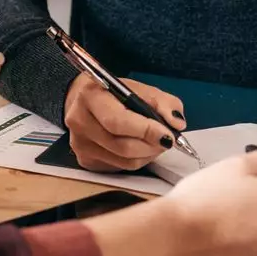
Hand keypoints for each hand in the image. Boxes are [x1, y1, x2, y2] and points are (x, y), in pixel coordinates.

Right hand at [63, 73, 186, 171]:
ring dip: (147, 155)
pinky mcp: (86, 161)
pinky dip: (136, 160)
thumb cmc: (112, 94)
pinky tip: (140, 148)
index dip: (146, 131)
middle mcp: (80, 122)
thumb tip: (176, 123)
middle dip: (151, 146)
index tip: (167, 134)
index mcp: (90, 98)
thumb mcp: (138, 88)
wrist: (82, 100)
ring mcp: (80, 145)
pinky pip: (119, 167)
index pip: (118, 122)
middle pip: (122, 146)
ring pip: (124, 161)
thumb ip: (161, 102)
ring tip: (155, 143)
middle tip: (167, 140)